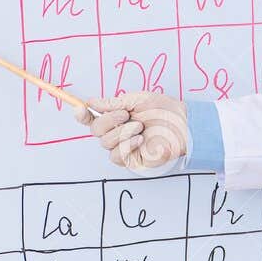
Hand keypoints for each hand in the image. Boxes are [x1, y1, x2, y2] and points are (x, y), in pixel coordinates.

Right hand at [74, 91, 189, 172]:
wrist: (181, 125)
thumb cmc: (163, 110)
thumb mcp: (136, 100)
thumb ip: (112, 103)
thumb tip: (91, 103)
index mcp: (116, 117)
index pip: (92, 118)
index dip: (82, 114)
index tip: (79, 108)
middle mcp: (116, 132)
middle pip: (95, 130)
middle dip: (109, 120)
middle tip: (127, 115)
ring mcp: (122, 147)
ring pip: (105, 143)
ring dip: (121, 132)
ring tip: (139, 127)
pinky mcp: (130, 160)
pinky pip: (117, 155)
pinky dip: (127, 146)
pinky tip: (140, 140)